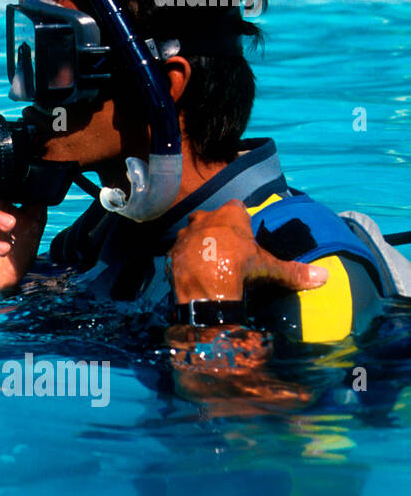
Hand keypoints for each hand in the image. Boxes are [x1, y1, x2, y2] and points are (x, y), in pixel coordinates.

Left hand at [168, 200, 327, 302]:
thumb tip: (324, 277)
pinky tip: (196, 270)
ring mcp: (185, 233)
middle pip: (213, 217)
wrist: (204, 288)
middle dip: (220, 228)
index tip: (246, 234)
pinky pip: (181, 249)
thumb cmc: (239, 268)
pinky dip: (188, 257)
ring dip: (201, 242)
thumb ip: (294, 270)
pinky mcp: (172, 250)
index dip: (242, 219)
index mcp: (229, 214)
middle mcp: (204, 217)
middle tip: (230, 248)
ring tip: (212, 259)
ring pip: (194, 232)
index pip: (237, 207)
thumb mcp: (269, 268)